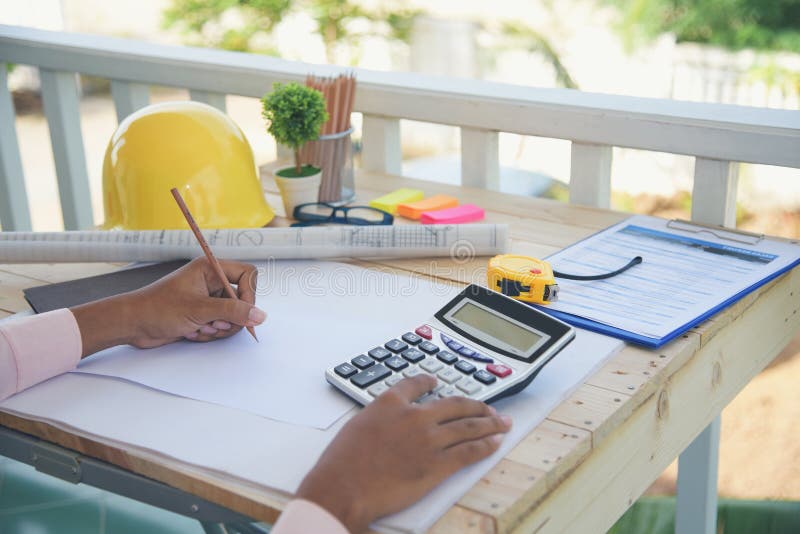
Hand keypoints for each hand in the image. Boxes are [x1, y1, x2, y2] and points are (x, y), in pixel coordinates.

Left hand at [71, 258, 265, 356]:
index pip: (248, 274)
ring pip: (233, 316)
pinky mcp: (203, 314)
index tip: (242, 312)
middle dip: (231, 317)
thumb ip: (233, 311)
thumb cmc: (158, 308)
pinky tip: (192, 332)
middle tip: (214, 324)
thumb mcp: (199, 310)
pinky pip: (221, 326)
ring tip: (198, 328)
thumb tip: (260, 315)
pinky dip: (210, 333)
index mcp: (210, 268)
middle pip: (243, 299)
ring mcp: (208, 299)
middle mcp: (212, 281)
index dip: (250, 294)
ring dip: (218, 328)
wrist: (132, 325)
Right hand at [295, 374, 511, 532]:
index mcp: (390, 402)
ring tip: (502, 422)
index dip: (431, 381)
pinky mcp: (437, 465)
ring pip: (468, 426)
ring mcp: (428, 440)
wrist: (343, 486)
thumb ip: (379, 419)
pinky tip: (495, 443)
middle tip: (489, 408)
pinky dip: (485, 446)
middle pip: (455, 404)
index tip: (437, 381)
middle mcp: (414, 416)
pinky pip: (469, 451)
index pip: (416, 384)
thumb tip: (387, 423)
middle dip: (477, 406)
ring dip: (490, 423)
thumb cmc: (342, 462)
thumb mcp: (357, 425)